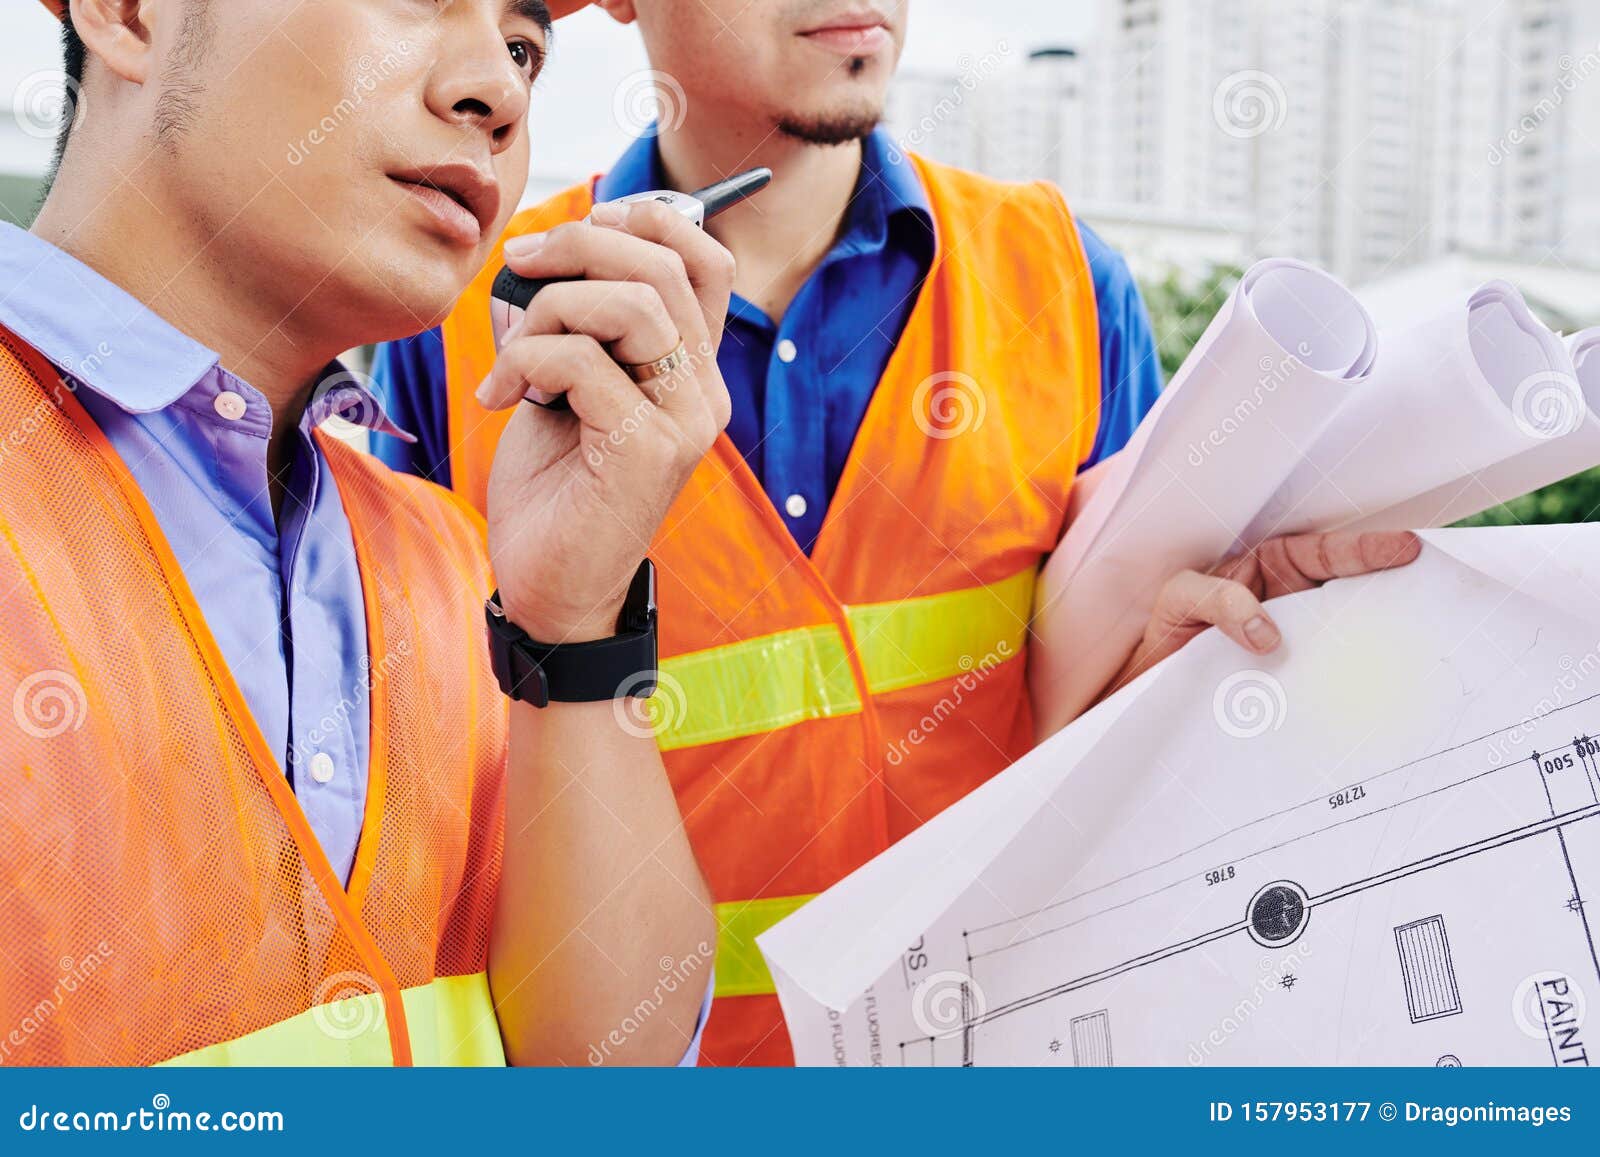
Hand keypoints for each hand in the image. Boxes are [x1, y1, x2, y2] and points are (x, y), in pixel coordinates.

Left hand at [476, 199, 734, 641]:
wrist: (550, 586)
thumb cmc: (555, 485)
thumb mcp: (568, 385)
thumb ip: (579, 324)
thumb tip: (544, 252)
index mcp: (692, 368)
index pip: (705, 259)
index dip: (648, 217)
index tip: (582, 227)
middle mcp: (704, 391)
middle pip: (663, 266)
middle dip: (578, 245)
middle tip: (519, 266)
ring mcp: (685, 422)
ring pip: (629, 305)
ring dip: (547, 309)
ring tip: (511, 353)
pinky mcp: (648, 452)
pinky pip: (582, 362)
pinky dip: (524, 362)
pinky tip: (499, 398)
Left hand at [1109, 530, 1421, 690]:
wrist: (1145, 688)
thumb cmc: (1163, 632)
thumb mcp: (1180, 601)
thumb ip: (1217, 601)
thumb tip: (1268, 635)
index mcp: (1267, 568)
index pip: (1323, 553)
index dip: (1364, 550)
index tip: (1404, 549)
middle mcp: (1289, 601)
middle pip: (1348, 590)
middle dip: (1389, 588)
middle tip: (1430, 589)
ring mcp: (1296, 641)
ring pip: (1344, 635)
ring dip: (1375, 639)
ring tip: (1414, 641)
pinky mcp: (1291, 682)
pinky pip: (1324, 677)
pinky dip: (1344, 683)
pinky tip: (1365, 691)